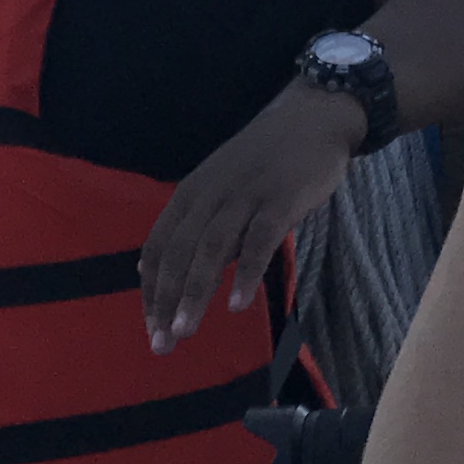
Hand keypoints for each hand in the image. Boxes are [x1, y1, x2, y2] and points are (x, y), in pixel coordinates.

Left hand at [141, 81, 363, 348]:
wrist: (313, 118)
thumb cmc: (266, 160)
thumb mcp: (219, 187)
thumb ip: (196, 226)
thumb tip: (160, 269)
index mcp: (190, 194)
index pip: (158, 247)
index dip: (151, 289)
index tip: (151, 327)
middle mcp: (209, 195)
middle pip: (179, 253)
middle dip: (166, 301)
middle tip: (161, 345)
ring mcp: (244, 196)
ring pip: (210, 250)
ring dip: (195, 293)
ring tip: (185, 332)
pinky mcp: (279, 200)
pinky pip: (258, 241)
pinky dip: (246, 273)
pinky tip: (238, 305)